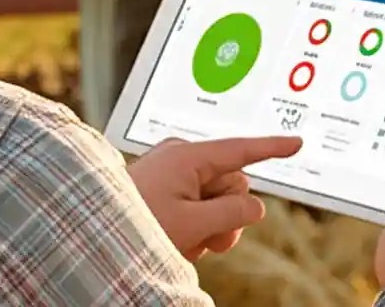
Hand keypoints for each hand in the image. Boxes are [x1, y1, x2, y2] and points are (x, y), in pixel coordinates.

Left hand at [127, 135, 301, 260]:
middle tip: (209, 241)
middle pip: (231, 183)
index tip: (296, 141)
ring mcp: (170, 172)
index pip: (241, 150)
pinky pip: (196, 202)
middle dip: (228, 215)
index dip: (272, 148)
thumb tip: (254, 205)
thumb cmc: (136, 226)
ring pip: (216, 198)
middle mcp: (180, 158)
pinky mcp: (163, 186)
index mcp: (187, 157)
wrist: (88, 237)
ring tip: (185, 243)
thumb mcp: (193, 225)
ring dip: (210, 225)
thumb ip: (233, 212)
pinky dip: (195, 224)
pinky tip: (178, 239)